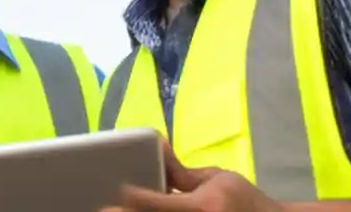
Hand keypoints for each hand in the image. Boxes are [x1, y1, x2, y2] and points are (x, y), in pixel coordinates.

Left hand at [100, 139, 283, 211]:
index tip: (116, 193)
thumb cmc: (245, 201)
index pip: (154, 203)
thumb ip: (182, 172)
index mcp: (201, 207)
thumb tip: (157, 146)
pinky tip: (137, 211)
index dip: (130, 198)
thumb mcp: (217, 179)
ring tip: (118, 209)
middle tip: (105, 208)